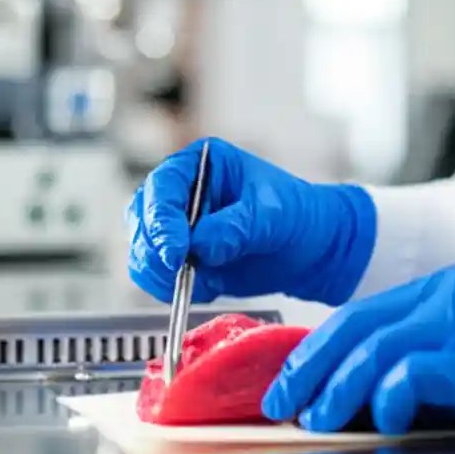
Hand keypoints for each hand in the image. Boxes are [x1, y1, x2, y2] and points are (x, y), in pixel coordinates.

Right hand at [127, 138, 376, 304]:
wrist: (312, 247)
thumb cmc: (297, 215)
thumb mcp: (272, 215)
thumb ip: (236, 228)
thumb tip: (200, 247)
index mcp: (200, 164)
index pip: (163, 187)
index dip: (161, 219)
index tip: (175, 251)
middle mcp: (180, 193)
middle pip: (142, 219)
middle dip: (154, 250)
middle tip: (179, 271)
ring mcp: (176, 228)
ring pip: (142, 252)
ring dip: (160, 274)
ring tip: (200, 281)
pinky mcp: (180, 260)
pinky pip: (156, 278)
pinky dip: (170, 289)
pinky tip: (207, 288)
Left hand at [261, 266, 454, 453]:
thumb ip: (411, 365)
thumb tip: (344, 393)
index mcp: (444, 289)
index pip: (361, 313)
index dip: (317, 348)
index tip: (289, 383)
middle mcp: (451, 293)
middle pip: (357, 324)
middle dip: (311, 366)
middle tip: (284, 403)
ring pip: (376, 347)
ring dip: (338, 388)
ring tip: (319, 421)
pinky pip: (414, 371)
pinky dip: (389, 397)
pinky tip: (385, 419)